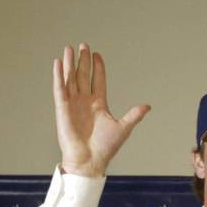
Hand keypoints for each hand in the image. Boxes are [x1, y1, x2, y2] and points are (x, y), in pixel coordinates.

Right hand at [53, 43, 150, 177]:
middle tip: (84, 45)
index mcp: (99, 104)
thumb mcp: (123, 128)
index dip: (97, 67)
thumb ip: (134, 115)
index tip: (97, 55)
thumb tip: (147, 106)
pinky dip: (58, 76)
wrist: (90, 161)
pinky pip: (60, 89)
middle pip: (83, 75)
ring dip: (69, 63)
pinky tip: (58, 63)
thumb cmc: (105, 148)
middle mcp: (85, 102)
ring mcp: (73, 104)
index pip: (97, 80)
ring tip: (69, 48)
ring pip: (71, 79)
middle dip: (83, 60)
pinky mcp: (62, 108)